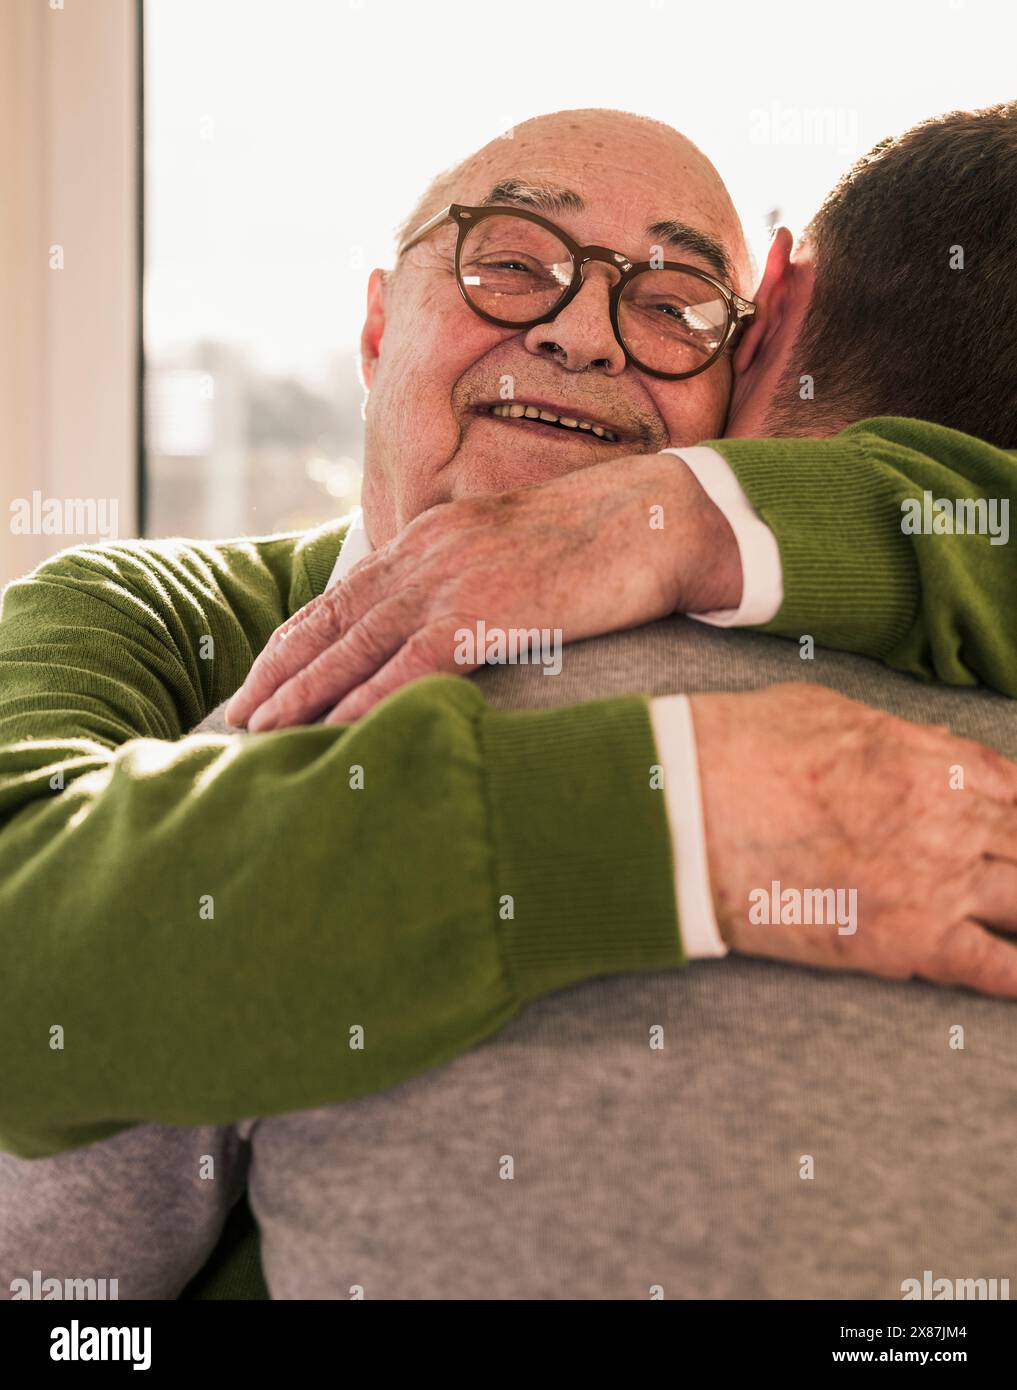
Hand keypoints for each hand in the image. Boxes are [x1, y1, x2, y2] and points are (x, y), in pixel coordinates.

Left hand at [226, 451, 741, 728]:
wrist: (659, 516)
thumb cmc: (599, 543)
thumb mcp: (515, 554)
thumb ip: (471, 585)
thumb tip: (448, 634)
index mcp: (431, 539)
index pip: (343, 596)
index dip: (295, 641)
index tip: (262, 677)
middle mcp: (427, 555)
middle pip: (331, 620)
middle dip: (278, 671)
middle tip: (236, 715)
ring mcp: (454, 581)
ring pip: (355, 645)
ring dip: (302, 692)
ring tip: (260, 731)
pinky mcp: (487, 613)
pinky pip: (409, 667)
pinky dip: (363, 702)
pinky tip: (332, 732)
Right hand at [692, 682, 1016, 996]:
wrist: (685, 807)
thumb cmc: (740, 748)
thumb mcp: (827, 712)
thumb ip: (898, 735)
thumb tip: (934, 746)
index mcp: (931, 759)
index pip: (1014, 788)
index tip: (1011, 825)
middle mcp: (951, 819)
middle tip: (1010, 873)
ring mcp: (937, 882)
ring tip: (1016, 914)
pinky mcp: (906, 940)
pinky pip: (994, 967)